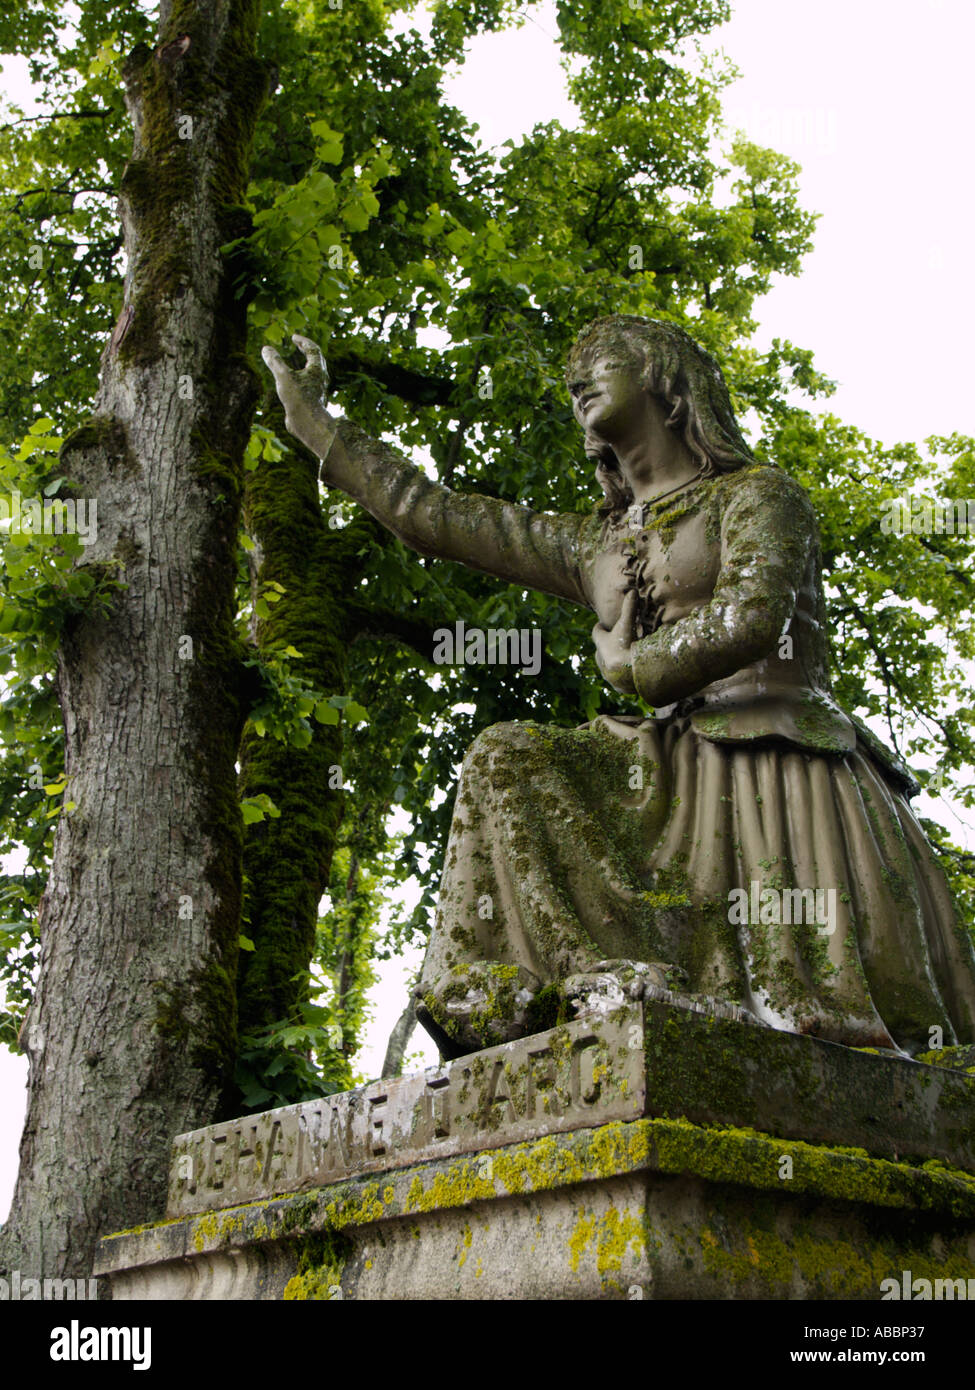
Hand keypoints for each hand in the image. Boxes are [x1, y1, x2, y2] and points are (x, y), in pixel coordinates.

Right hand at [261, 334, 338, 461]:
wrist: (308, 425)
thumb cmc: (298, 399)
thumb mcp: (283, 376)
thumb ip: (274, 362)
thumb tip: (265, 349)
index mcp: (316, 370)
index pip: (313, 349)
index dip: (303, 341)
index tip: (293, 337)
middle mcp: (319, 380)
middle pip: (315, 360)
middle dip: (306, 351)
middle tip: (298, 344)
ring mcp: (316, 391)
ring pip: (312, 375)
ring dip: (304, 366)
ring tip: (295, 363)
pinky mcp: (310, 402)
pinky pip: (306, 386)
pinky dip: (299, 379)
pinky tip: (291, 384)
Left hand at [592, 588, 637, 693]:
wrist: (630, 675)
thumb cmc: (626, 646)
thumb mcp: (628, 625)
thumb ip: (629, 608)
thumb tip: (632, 591)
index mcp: (601, 644)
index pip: (597, 632)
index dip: (600, 627)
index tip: (602, 625)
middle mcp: (601, 659)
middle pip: (600, 650)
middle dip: (606, 646)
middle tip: (615, 642)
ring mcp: (608, 674)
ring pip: (607, 665)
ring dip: (613, 661)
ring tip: (623, 659)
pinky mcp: (617, 686)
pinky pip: (617, 680)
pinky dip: (622, 676)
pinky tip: (629, 675)